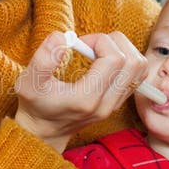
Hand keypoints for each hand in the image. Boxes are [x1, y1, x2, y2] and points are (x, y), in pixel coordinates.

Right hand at [14, 31, 146, 152]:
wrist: (44, 131)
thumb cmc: (36, 104)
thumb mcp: (28, 82)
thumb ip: (43, 59)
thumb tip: (62, 37)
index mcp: (87, 98)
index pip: (114, 58)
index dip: (100, 40)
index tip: (80, 43)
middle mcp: (106, 104)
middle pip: (133, 61)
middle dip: (114, 42)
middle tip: (91, 44)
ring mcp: (115, 105)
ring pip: (140, 68)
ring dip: (123, 50)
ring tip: (100, 50)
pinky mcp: (118, 102)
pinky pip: (137, 76)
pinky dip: (126, 61)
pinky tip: (105, 60)